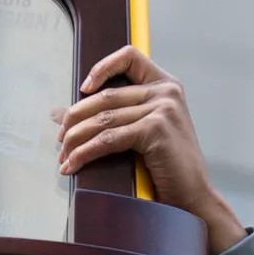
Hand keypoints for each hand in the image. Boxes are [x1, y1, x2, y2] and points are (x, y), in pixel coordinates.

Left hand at [55, 47, 245, 252]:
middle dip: (76, 118)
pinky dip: (85, 152)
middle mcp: (166, 92)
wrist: (192, 197)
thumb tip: (61, 113)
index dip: (102, 68)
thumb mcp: (145, 132)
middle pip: (106, 95)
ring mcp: (163, 108)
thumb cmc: (168, 168)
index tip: (83, 89)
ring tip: (63, 156)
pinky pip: (108, 138)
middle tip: (61, 139)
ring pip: (103, 118)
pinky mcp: (156, 129)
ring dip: (76, 139)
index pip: (129, 57)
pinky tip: (73, 164)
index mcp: (166, 85)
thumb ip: (115, 115)